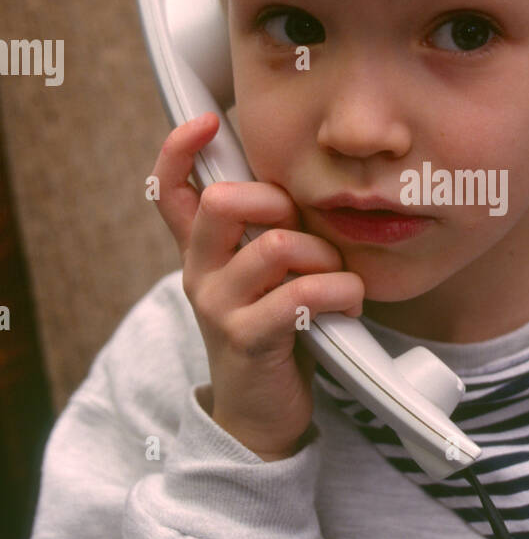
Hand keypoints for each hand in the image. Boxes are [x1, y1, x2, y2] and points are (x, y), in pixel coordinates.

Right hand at [151, 113, 363, 457]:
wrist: (262, 416)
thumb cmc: (277, 332)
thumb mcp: (265, 275)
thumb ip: (268, 231)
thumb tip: (303, 181)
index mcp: (202, 253)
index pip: (170, 190)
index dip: (178, 150)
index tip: (205, 121)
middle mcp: (200, 274)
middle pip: (221, 201)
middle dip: (276, 201)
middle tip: (303, 229)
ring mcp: (219, 308)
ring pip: (274, 245)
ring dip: (322, 254)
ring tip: (337, 277)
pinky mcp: (249, 340)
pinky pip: (301, 293)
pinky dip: (339, 290)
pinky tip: (347, 303)